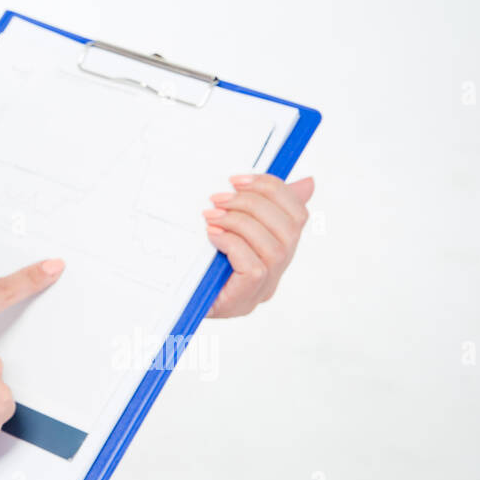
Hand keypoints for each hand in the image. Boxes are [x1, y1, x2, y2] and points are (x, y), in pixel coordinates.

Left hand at [202, 174, 314, 317]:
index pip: (297, 215)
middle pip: (289, 230)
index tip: (239, 178)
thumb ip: (256, 206)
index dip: (274, 190)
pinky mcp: (243, 301)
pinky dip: (233, 244)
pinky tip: (212, 236)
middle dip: (252, 203)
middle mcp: (276, 271)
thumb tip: (307, 183)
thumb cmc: (198, 259)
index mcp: (277, 248)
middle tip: (218, 197)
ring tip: (210, 216)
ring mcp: (262, 289)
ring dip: (240, 223)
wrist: (172, 298)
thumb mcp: (226, 225)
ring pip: (274, 249)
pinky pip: (254, 268)